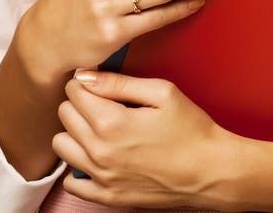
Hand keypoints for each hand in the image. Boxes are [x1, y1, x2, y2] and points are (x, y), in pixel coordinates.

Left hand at [54, 70, 242, 210]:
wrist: (210, 171)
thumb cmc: (191, 129)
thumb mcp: (162, 92)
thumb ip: (120, 82)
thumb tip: (87, 75)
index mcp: (112, 123)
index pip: (74, 92)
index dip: (85, 81)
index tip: (99, 81)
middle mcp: (100, 152)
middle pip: (64, 116)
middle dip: (79, 102)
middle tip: (102, 100)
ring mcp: (102, 178)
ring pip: (62, 147)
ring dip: (75, 132)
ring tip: (99, 126)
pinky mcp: (108, 197)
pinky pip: (72, 182)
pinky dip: (79, 166)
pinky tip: (99, 154)